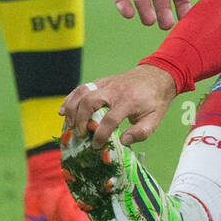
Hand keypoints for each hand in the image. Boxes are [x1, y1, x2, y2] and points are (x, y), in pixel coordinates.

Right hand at [61, 65, 177, 146]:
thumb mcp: (154, 119)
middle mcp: (114, 90)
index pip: (110, 119)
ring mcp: (106, 83)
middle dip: (80, 120)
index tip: (96, 145)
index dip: (101, 134)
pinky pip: (81, 88)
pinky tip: (63, 111)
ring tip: (68, 126)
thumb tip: (123, 141)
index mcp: (128, 101)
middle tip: (79, 135)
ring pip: (82, 92)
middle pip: (90, 101)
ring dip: (71, 109)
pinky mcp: (101, 81)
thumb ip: (141, 132)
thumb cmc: (154, 101)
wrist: (156, 76)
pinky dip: (69, 99)